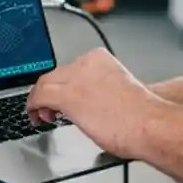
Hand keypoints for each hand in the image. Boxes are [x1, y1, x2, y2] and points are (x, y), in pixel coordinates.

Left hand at [25, 47, 161, 159]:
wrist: (149, 124)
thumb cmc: (142, 115)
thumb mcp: (119, 91)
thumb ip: (100, 90)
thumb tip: (89, 104)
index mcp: (100, 59)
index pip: (70, 69)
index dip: (62, 85)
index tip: (60, 97)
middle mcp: (86, 64)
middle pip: (55, 75)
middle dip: (50, 92)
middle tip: (48, 109)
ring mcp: (76, 78)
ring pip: (45, 84)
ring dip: (39, 100)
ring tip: (41, 114)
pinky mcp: (68, 97)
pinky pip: (40, 97)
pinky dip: (34, 106)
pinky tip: (36, 116)